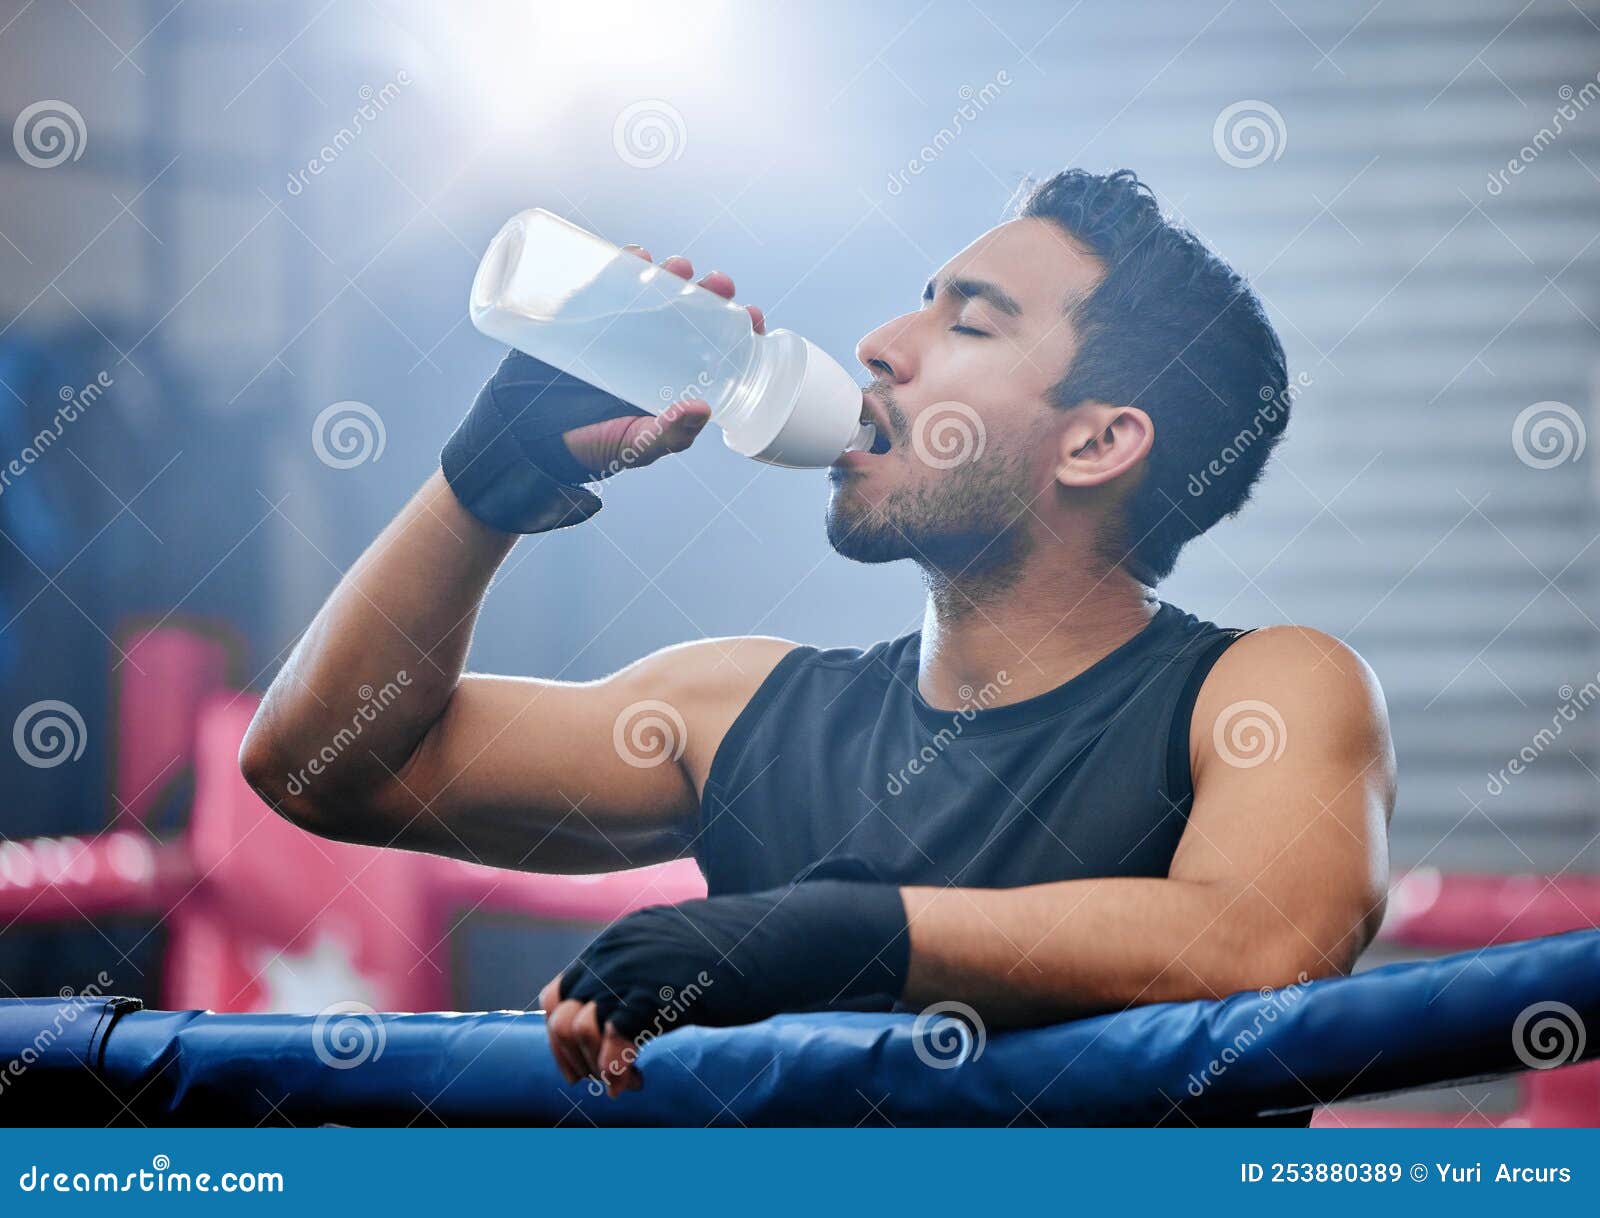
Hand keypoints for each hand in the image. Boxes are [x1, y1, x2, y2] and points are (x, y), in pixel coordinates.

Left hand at [538, 878, 909, 1097]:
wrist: (774, 942)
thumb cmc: (733, 957)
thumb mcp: (674, 957)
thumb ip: (641, 978)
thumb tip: (619, 1025)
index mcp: (618, 939)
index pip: (558, 994)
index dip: (563, 1038)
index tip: (583, 1067)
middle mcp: (616, 951)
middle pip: (561, 1017)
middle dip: (574, 1060)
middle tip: (606, 1082)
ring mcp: (632, 970)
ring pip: (579, 1030)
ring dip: (596, 1069)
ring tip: (628, 1083)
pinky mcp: (655, 994)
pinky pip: (612, 1042)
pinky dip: (616, 1071)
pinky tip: (636, 1084)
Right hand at [559, 247, 766, 475]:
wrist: (528, 436)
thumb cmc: (591, 447)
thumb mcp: (637, 446)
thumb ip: (669, 435)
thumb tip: (703, 409)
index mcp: (674, 379)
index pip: (715, 348)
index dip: (736, 330)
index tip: (752, 316)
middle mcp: (653, 350)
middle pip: (690, 312)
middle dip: (709, 292)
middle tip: (718, 283)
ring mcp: (620, 331)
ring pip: (654, 292)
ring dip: (671, 273)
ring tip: (679, 267)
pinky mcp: (586, 317)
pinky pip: (608, 283)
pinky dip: (623, 265)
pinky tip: (637, 256)